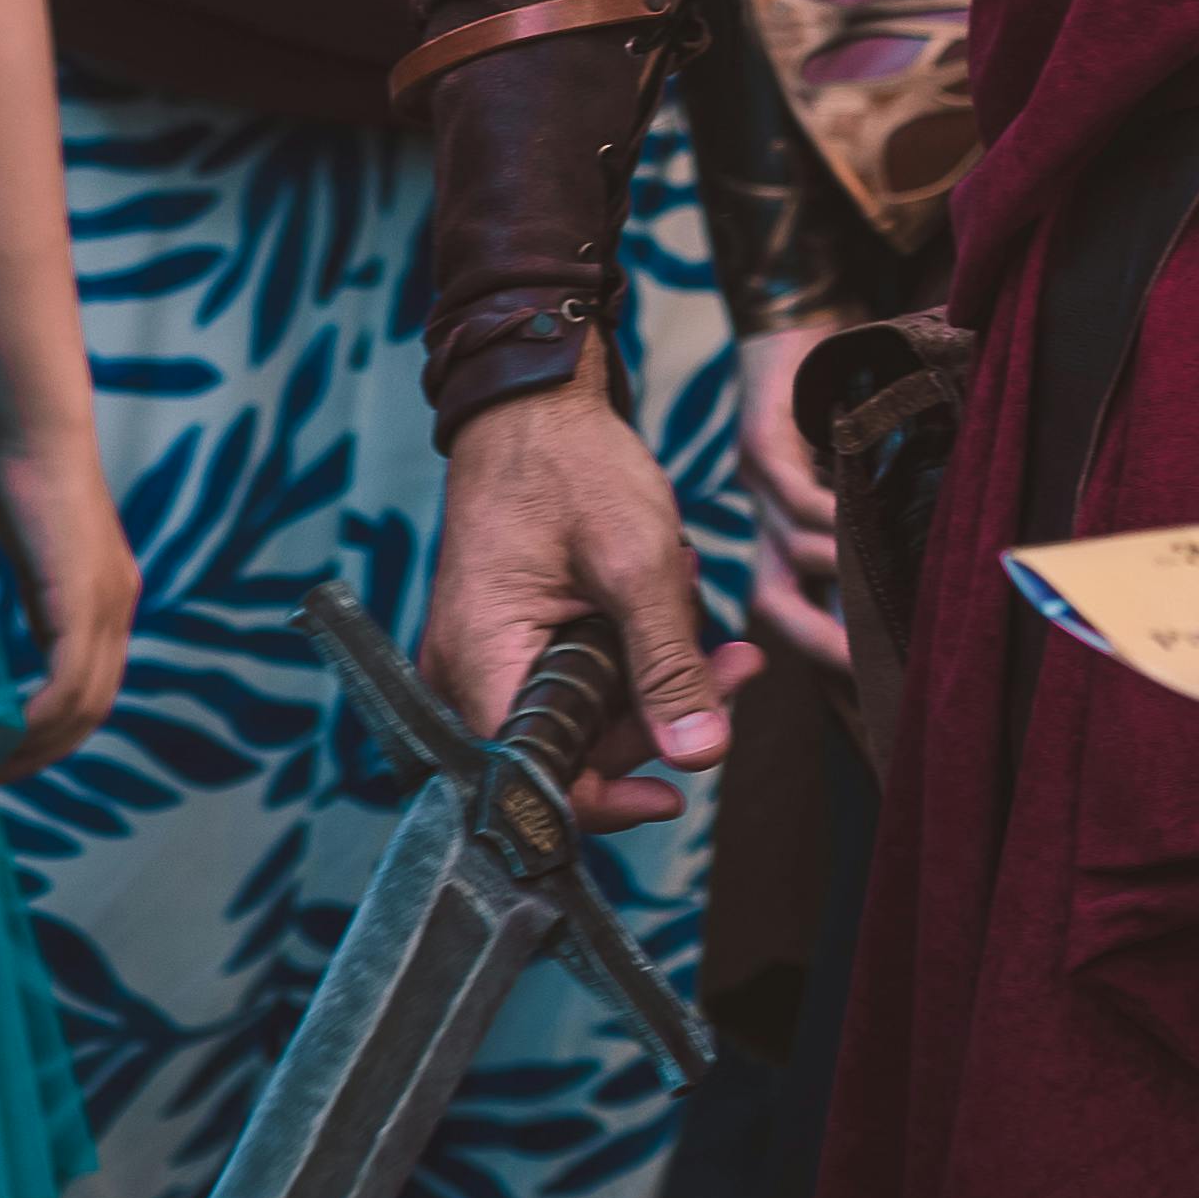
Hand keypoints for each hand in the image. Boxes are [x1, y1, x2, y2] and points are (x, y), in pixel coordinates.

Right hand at [0, 412, 138, 778]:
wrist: (41, 433)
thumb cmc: (29, 485)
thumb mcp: (38, 562)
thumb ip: (40, 607)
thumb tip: (25, 648)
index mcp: (111, 602)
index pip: (96, 691)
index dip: (58, 733)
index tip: (13, 755)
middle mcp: (119, 608)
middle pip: (94, 709)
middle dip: (45, 752)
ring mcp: (106, 602)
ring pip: (81, 704)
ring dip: (34, 744)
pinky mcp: (81, 595)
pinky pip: (66, 679)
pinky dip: (33, 715)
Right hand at [425, 379, 749, 826]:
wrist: (534, 402)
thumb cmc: (573, 467)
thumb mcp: (638, 564)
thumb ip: (668, 666)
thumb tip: (701, 758)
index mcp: (481, 664)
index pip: (541, 778)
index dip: (613, 794)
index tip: (680, 787)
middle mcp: (464, 675)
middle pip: (567, 746)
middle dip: (655, 713)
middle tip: (734, 668)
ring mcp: (483, 657)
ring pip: (577, 709)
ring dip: (650, 675)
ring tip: (699, 605)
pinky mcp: (506, 638)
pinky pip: (569, 673)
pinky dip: (624, 651)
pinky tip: (669, 599)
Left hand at [737, 320, 853, 687]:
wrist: (798, 316)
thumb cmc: (837, 399)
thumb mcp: (852, 470)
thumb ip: (873, 521)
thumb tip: (931, 579)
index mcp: (779, 535)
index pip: (794, 613)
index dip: (826, 652)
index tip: (870, 693)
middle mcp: (760, 520)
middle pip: (771, 604)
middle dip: (818, 641)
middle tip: (870, 670)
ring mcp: (756, 484)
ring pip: (787, 553)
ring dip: (836, 577)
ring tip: (885, 597)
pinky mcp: (762, 439)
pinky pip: (793, 494)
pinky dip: (827, 515)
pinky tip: (862, 522)